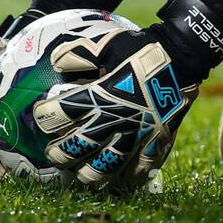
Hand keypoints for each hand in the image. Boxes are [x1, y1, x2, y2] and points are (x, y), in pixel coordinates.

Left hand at [32, 0, 222, 189]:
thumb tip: (56, 63)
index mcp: (101, 94)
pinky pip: (140, 166)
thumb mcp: (107, 43)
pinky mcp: (157, 140)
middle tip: (53, 153)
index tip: (40, 115)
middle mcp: (116, 118)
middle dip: (61, 152)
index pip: (63, 112)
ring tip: (81, 174)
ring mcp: (138, 133)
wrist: (182, 56)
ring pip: (108, 164)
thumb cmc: (141, 48)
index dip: (46, 116)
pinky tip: (119, 179)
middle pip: (80, 146)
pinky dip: (127, 176)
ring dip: (90, 172)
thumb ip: (79, 54)